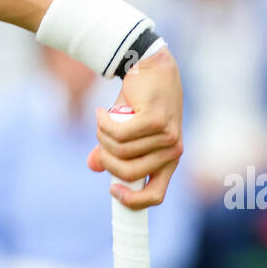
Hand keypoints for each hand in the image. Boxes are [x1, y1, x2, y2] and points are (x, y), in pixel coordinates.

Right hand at [86, 46, 183, 208]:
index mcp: (169, 160)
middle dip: (106, 158)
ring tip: (102, 120)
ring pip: (120, 151)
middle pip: (128, 173)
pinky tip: (101, 112)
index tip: (112, 190)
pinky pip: (119, 134)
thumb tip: (93, 166)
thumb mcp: (125, 130)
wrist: (151, 67)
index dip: (132, 200)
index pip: (156, 196)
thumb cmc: (139, 102)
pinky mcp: (155, 121)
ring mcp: (166, 137)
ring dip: (103, 136)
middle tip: (99, 139)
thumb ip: (111, 150)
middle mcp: (172, 152)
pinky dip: (104, 124)